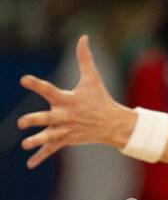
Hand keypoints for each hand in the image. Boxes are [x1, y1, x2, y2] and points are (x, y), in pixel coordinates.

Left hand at [18, 33, 134, 167]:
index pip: (49, 90)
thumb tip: (84, 37)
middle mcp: (65, 116)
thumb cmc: (101, 99)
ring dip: (37, 141)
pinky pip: (51, 149)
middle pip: (47, 118)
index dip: (36, 84)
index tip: (23, 79)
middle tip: (22, 123)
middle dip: (35, 120)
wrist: (113, 125)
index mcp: (68, 99)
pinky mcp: (67, 139)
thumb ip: (85, 58)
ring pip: (49, 136)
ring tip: (25, 143)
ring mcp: (66, 130)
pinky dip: (40, 156)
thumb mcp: (93, 78)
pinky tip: (29, 163)